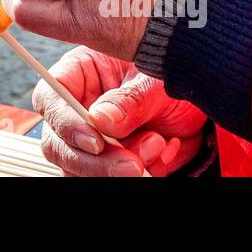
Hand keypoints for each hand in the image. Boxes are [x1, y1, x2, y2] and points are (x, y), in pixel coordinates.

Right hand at [36, 47, 206, 176]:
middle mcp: (79, 107)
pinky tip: (159, 155)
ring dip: (115, 170)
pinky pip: (104, 178)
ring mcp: (91, 138)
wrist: (201, 106)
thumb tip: (99, 119)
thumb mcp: (155, 80)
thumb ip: (129, 100)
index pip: (50, 97)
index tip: (95, 140)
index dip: (64, 121)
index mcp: (81, 72)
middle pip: (57, 142)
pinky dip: (136, 175)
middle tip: (131, 164)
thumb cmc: (173, 78)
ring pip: (77, 167)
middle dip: (95, 160)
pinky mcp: (106, 162)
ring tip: (156, 146)